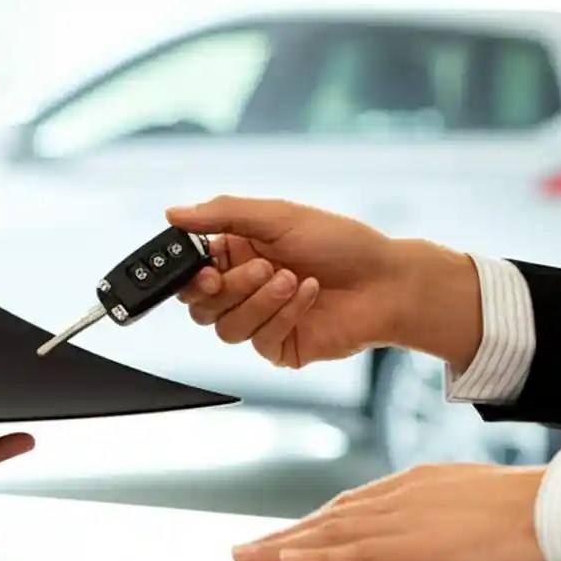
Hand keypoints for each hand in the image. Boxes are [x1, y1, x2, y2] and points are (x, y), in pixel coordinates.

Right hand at [166, 196, 482, 368]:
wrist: (387, 282)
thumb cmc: (340, 242)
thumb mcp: (278, 215)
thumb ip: (222, 214)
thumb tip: (173, 214)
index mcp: (236, 253)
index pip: (191, 272)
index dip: (191, 276)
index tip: (206, 271)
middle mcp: (243, 288)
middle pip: (201, 306)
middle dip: (231, 288)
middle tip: (262, 268)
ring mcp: (260, 320)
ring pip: (226, 327)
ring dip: (260, 301)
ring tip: (294, 279)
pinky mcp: (279, 347)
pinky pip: (259, 341)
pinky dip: (284, 316)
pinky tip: (309, 295)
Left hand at [232, 463, 551, 560]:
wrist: (550, 504)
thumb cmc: (521, 502)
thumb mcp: (466, 493)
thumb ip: (434, 505)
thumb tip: (421, 519)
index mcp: (411, 484)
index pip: (348, 506)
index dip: (312, 522)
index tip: (287, 534)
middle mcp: (396, 497)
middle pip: (326, 519)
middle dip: (286, 535)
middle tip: (249, 548)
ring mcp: (400, 519)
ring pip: (328, 535)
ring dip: (285, 547)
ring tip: (251, 557)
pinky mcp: (411, 545)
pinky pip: (353, 554)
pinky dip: (318, 558)